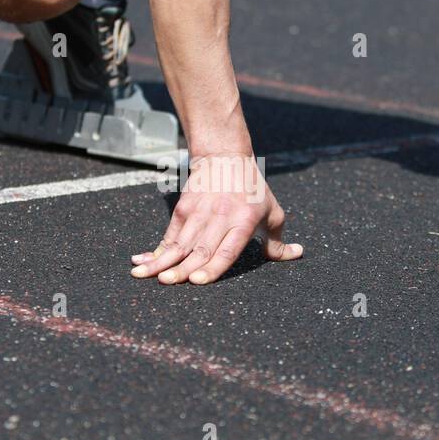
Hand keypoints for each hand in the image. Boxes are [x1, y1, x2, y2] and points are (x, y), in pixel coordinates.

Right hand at [130, 153, 302, 284]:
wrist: (225, 156)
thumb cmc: (252, 189)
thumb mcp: (272, 211)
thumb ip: (278, 240)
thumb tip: (297, 254)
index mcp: (243, 221)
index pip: (227, 249)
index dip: (212, 266)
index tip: (197, 281)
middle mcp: (219, 218)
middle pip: (199, 248)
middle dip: (181, 268)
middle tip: (166, 282)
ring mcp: (198, 214)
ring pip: (178, 243)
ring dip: (160, 261)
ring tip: (143, 275)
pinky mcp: (183, 210)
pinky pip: (168, 236)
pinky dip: (154, 250)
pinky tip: (141, 262)